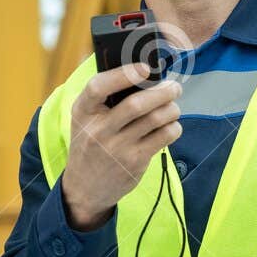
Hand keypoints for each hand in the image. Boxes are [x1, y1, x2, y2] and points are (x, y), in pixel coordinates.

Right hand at [61, 64, 182, 230]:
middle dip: (162, 91)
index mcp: (83, 112)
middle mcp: (98, 130)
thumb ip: (105, 98)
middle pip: (136, 104)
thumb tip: (143, 74)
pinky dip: (173, 127)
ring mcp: (117, 148)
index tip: (145, 69)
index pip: (98, 87)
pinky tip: (170, 126)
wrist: (84, 188)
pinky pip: (164, 137)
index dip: (123, 74)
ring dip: (172, 108)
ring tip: (173, 106)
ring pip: (156, 119)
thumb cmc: (90, 143)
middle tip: (174, 87)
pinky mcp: (135, 162)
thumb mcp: (85, 119)